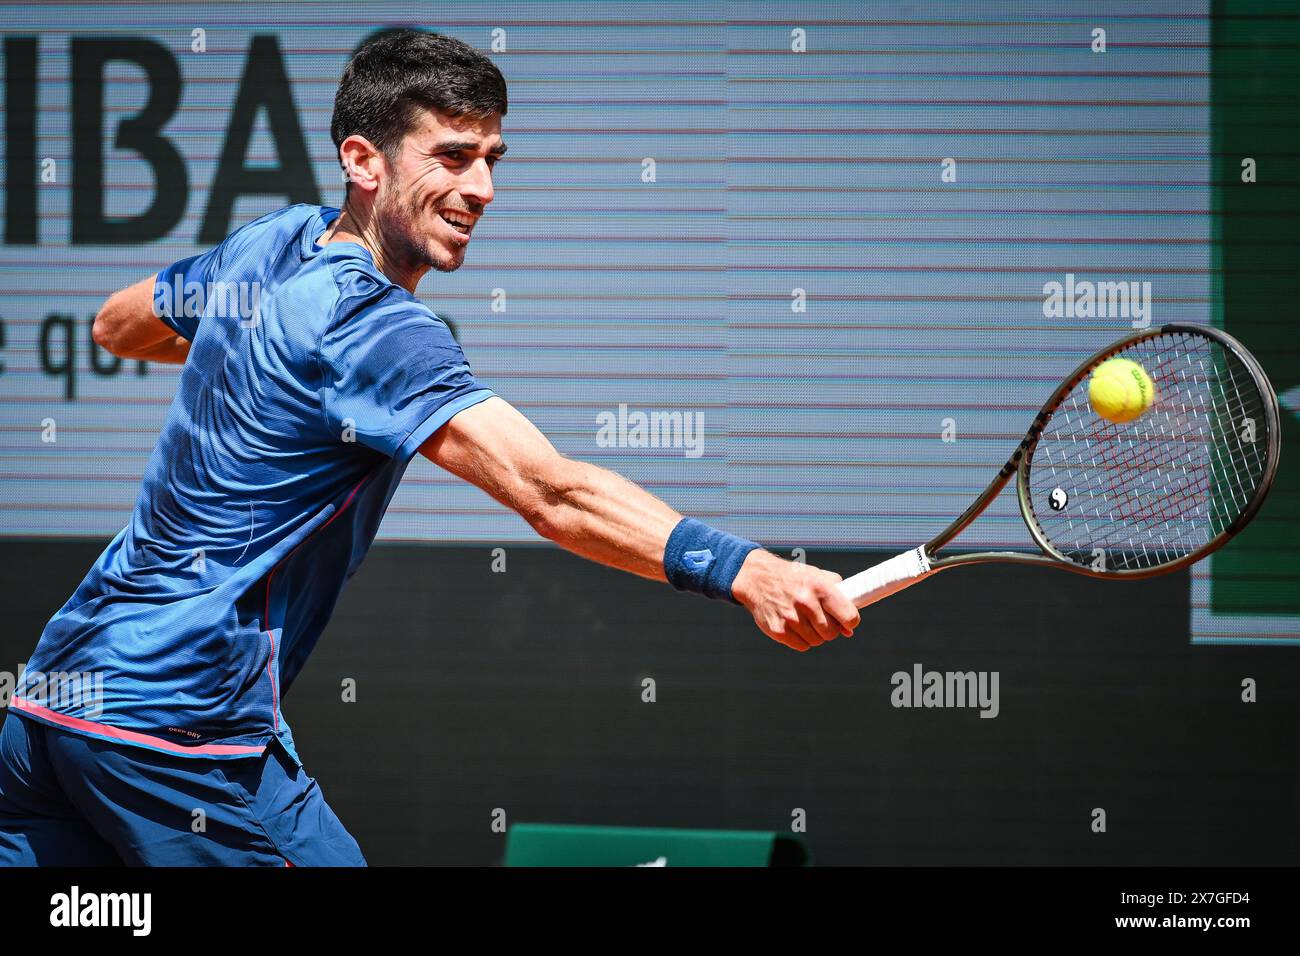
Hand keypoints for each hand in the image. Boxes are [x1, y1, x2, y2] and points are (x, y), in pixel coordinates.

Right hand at [730, 549, 860, 651]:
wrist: (757, 578)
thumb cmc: (793, 577)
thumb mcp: (818, 576)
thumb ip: (839, 597)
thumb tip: (849, 629)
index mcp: (820, 587)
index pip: (849, 617)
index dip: (850, 621)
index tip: (846, 621)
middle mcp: (806, 603)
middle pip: (832, 633)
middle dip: (830, 628)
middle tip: (822, 619)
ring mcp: (791, 618)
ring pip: (817, 641)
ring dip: (815, 634)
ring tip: (806, 620)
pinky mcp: (779, 631)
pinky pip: (802, 646)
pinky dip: (802, 640)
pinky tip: (796, 626)